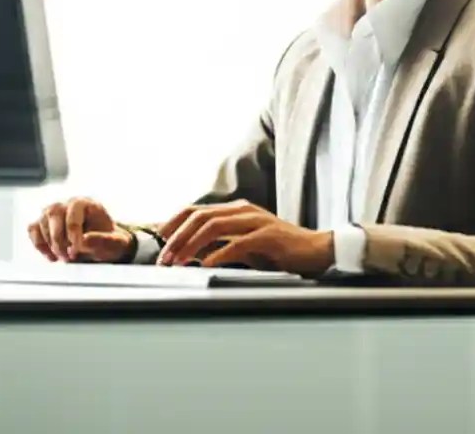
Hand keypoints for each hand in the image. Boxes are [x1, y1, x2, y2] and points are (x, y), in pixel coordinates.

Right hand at [27, 197, 133, 262]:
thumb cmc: (109, 241)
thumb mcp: (115, 242)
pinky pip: (33, 230)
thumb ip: (103, 240)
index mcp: (86, 203)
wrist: (103, 245)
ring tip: (63, 257)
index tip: (77, 249)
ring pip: (41, 221)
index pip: (73, 212)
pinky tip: (51, 256)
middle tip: (68, 256)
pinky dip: (39, 244)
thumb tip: (85, 240)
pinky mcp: (43, 223)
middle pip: (53, 213)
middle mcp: (67, 204)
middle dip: (59, 239)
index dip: (73, 233)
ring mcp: (53, 213)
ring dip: (49, 243)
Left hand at [156, 200, 333, 276]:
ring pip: (214, 226)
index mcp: (236, 210)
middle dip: (178, 237)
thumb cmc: (279, 251)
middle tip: (164, 257)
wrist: (315, 250)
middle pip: (200, 216)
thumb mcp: (244, 246)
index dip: (175, 222)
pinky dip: (219, 254)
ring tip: (179, 262)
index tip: (159, 239)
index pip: (197, 210)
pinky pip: (238, 243)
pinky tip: (207, 265)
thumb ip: (221, 244)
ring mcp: (256, 221)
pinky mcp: (268, 236)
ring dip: (192, 245)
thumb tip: (192, 253)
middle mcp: (243, 210)